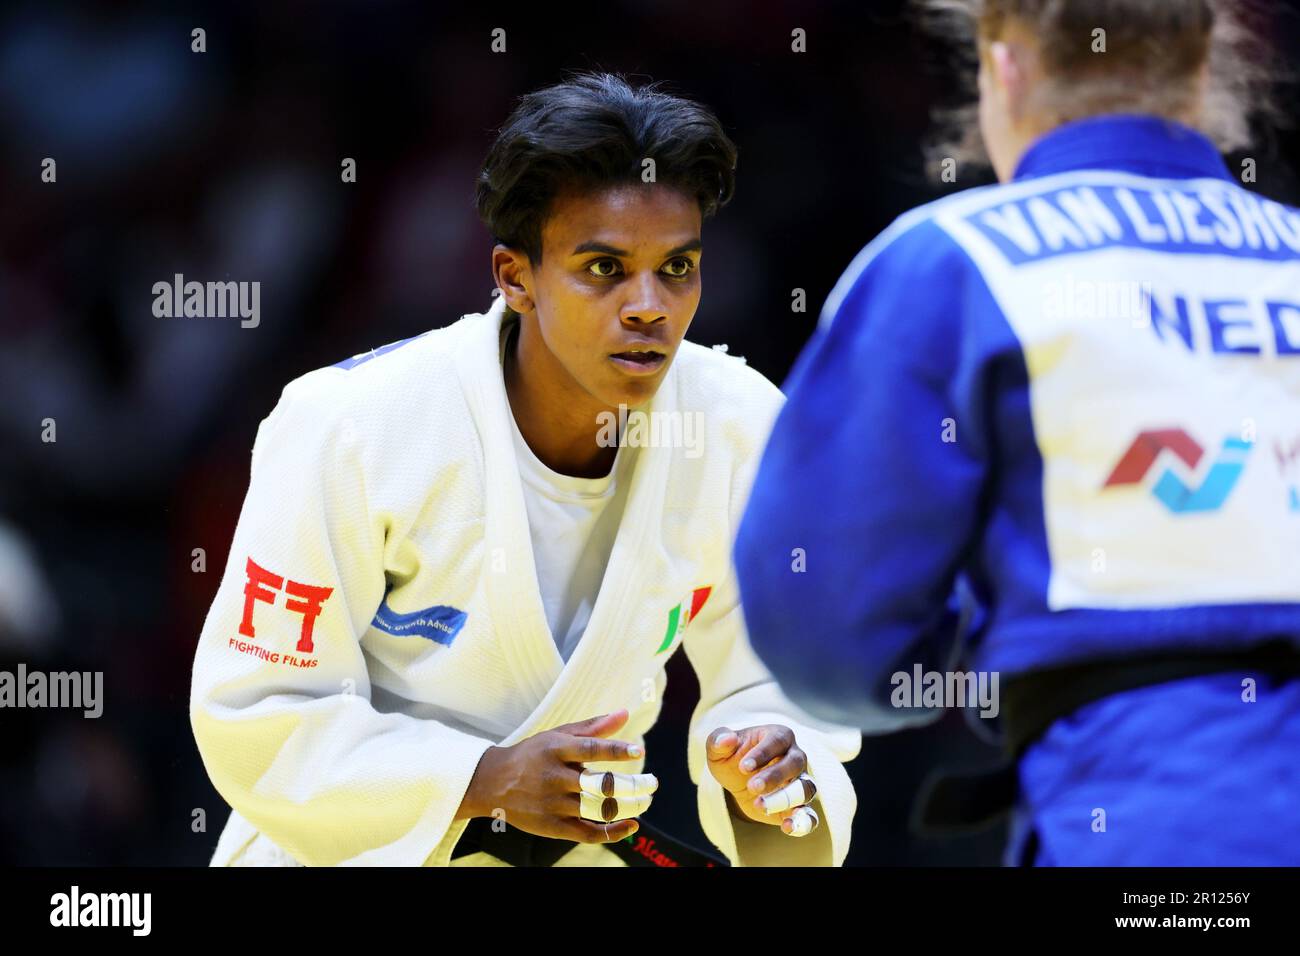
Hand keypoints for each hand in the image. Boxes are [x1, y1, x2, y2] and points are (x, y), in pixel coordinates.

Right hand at [458, 709, 655, 843]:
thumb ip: (594, 727)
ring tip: (645, 801)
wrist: (492, 783)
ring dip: (628, 808)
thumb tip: (626, 713)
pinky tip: (631, 824)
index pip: (590, 749)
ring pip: (598, 810)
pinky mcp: (552, 827)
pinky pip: (587, 834)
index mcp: (556, 749)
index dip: (616, 750)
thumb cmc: (534, 754)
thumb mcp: (558, 735)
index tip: (639, 751)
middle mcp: (554, 777)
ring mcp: (553, 805)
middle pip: (600, 785)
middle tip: (653, 783)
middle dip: (632, 786)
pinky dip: (613, 832)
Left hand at [706, 724, 817, 833]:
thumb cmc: (731, 757)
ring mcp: (800, 782)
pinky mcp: (798, 806)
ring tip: (760, 805)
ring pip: (805, 788)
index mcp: (779, 736)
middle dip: (774, 776)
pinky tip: (787, 826)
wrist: (738, 779)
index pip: (777, 741)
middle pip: (794, 764)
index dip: (762, 754)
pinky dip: (803, 822)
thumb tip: (727, 739)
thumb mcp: (718, 748)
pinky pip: (809, 815)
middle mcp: (795, 757)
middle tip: (752, 786)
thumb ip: (719, 740)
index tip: (743, 767)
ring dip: (785, 798)